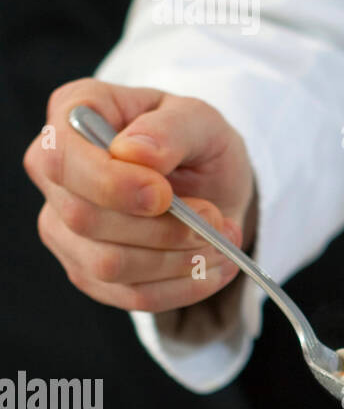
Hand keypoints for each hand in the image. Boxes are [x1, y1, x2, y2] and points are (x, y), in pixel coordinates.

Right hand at [24, 78, 255, 311]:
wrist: (213, 182)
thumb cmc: (197, 141)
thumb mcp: (202, 120)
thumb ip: (172, 129)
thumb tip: (133, 152)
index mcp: (75, 113)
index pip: (59, 158)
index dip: (109, 183)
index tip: (164, 194)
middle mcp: (57, 172)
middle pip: (84, 219)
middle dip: (162, 228)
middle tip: (215, 218)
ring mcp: (65, 225)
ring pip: (108, 265)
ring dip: (177, 260)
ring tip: (221, 241)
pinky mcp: (88, 269)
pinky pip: (130, 295)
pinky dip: (183, 286)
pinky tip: (215, 267)